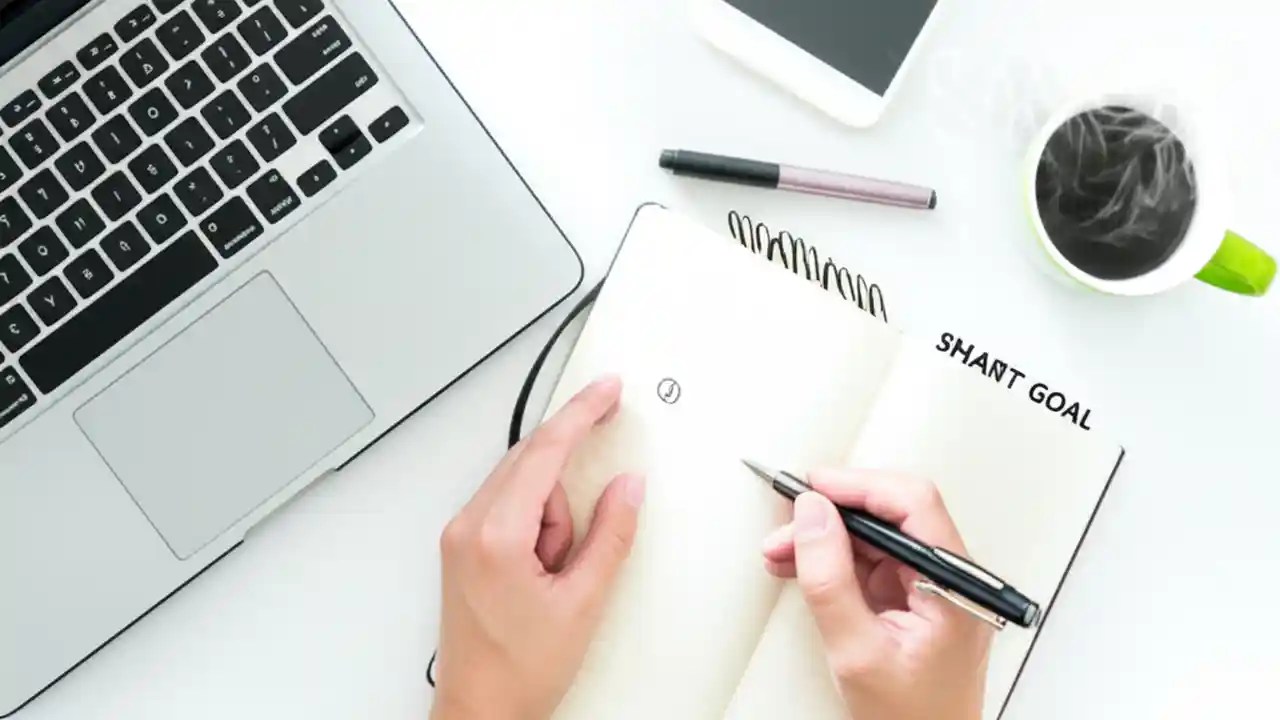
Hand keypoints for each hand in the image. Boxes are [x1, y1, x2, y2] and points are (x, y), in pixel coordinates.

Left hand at [431, 376, 645, 719]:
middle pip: (531, 465)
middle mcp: (468, 526)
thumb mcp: (583, 603)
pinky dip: (536, 527)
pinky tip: (545, 568)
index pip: (545, 452)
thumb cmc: (518, 671)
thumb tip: (626, 489)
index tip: (606, 391)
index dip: (582, 414)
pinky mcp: (462, 547)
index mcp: (496, 535)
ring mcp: (460, 536)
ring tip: (557, 576)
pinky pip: (508, 509)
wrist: (479, 711)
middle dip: (570, 494)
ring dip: (553, 518)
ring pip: (522, 489)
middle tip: (584, 533)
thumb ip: (610, 536)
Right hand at [762, 470, 993, 719]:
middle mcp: (950, 580)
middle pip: (891, 515)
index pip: (912, 504)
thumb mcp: (857, 652)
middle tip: (787, 525)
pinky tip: (799, 564)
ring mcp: (931, 590)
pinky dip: (832, 561)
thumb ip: (830, 579)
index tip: (813, 487)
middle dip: (832, 515)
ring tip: (781, 550)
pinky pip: (870, 564)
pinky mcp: (913, 601)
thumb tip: (812, 516)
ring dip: (825, 538)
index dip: (859, 486)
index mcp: (954, 586)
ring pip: (875, 538)